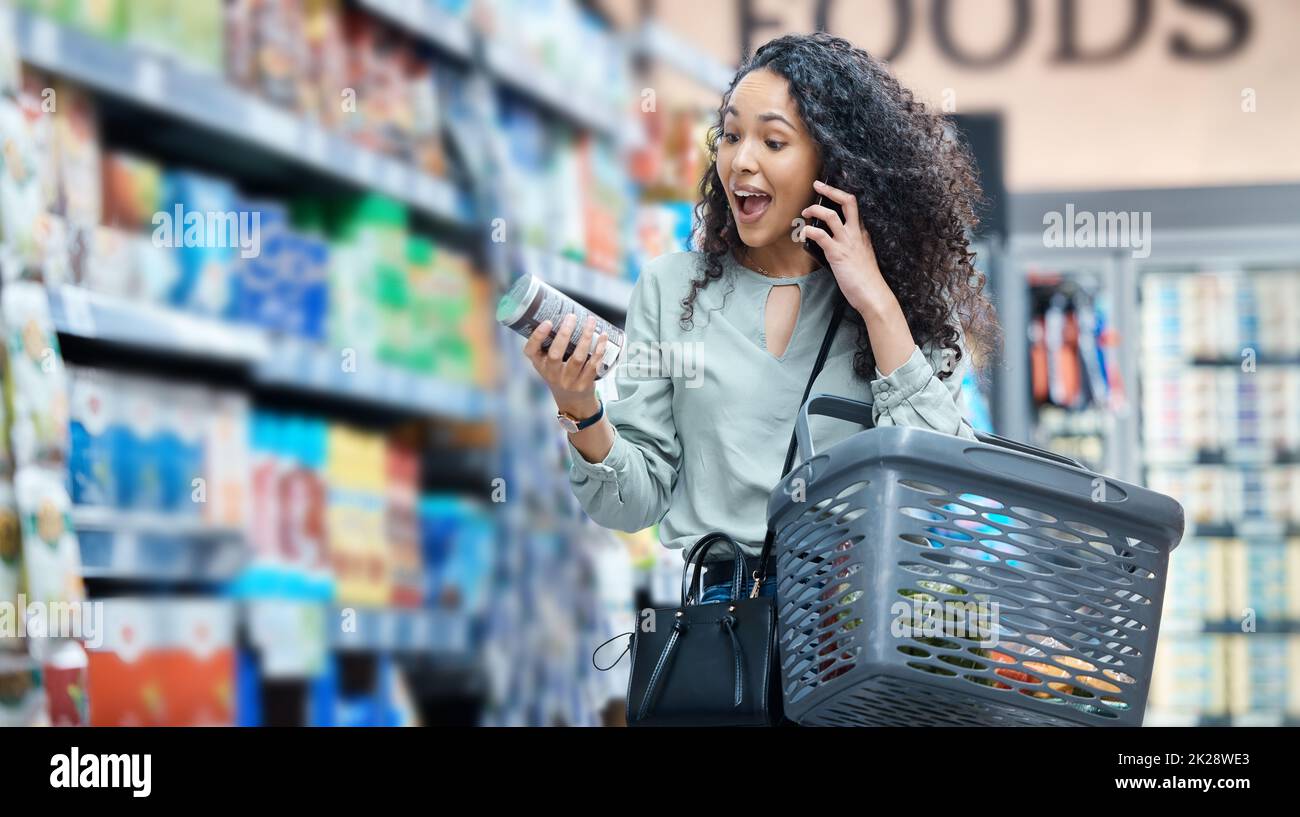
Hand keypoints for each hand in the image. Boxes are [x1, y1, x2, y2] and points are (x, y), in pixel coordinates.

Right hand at [522, 313, 606, 418]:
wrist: (572, 400)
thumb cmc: (559, 373)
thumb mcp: (548, 362)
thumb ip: (550, 343)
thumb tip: (562, 311)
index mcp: (540, 365)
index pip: (531, 351)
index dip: (537, 337)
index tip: (547, 322)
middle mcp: (552, 374)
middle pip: (556, 354)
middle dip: (564, 333)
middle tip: (572, 317)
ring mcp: (569, 381)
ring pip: (578, 358)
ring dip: (585, 338)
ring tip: (590, 322)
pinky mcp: (584, 383)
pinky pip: (593, 364)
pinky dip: (599, 349)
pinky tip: (603, 336)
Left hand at [800, 179, 894, 316]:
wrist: (873, 294)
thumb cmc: (866, 280)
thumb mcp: (861, 257)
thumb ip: (850, 248)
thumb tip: (832, 246)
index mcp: (862, 233)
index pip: (853, 207)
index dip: (840, 196)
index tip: (828, 190)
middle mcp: (856, 233)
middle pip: (848, 201)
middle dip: (831, 190)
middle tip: (817, 184)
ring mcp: (847, 242)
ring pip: (831, 215)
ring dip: (815, 209)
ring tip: (805, 212)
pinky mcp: (837, 253)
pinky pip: (820, 235)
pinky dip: (809, 231)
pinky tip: (803, 234)